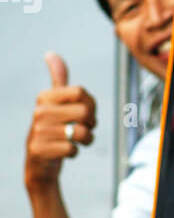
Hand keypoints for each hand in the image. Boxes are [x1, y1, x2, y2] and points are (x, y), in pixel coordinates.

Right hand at [24, 53, 97, 192]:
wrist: (40, 163)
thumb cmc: (53, 130)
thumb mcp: (54, 103)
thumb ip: (57, 80)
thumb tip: (50, 54)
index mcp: (45, 97)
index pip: (81, 92)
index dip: (91, 105)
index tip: (85, 114)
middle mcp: (39, 111)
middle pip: (85, 112)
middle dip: (91, 124)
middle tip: (82, 129)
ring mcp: (38, 131)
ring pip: (82, 133)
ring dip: (86, 140)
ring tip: (76, 141)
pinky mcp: (39, 150)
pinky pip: (73, 149)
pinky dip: (74, 153)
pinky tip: (64, 152)